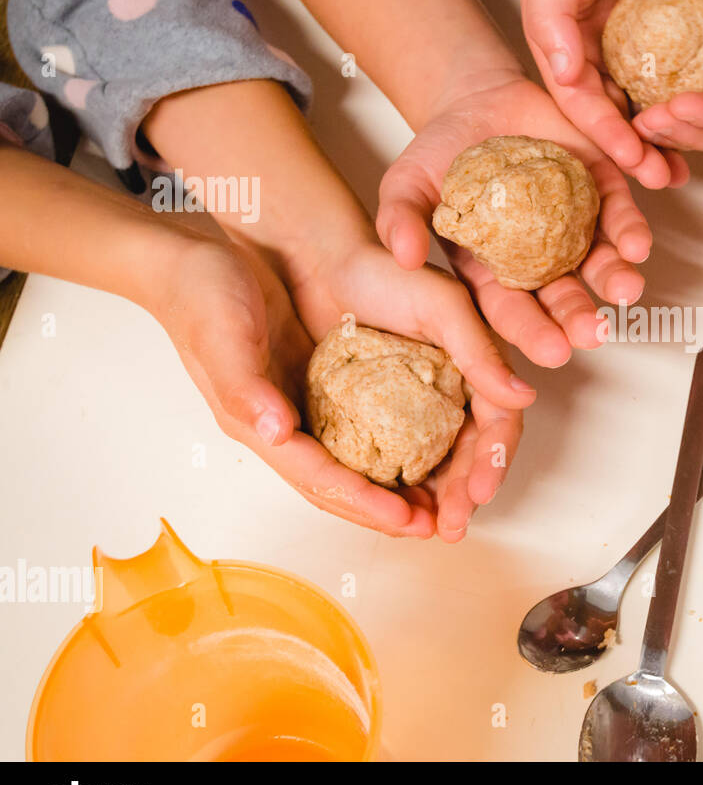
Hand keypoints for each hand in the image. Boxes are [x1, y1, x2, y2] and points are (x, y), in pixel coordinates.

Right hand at [152, 235, 495, 539]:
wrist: (187, 258)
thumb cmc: (200, 293)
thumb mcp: (220, 332)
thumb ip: (242, 385)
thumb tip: (275, 431)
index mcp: (254, 421)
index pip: (317, 476)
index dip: (363, 501)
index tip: (406, 518)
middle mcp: (277, 424)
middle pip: (334, 485)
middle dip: (381, 511)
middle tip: (434, 526)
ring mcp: (293, 407)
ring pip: (345, 464)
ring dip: (385, 490)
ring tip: (431, 505)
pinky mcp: (309, 384)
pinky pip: (350, 430)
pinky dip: (381, 451)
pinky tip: (414, 451)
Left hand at [280, 229, 535, 539]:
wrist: (320, 260)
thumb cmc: (384, 272)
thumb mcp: (443, 306)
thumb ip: (481, 351)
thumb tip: (523, 396)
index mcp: (472, 369)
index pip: (495, 425)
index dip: (492, 461)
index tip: (480, 491)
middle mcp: (446, 393)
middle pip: (466, 456)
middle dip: (464, 494)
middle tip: (454, 524)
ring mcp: (410, 407)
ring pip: (431, 465)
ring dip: (434, 499)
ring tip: (429, 527)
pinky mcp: (370, 415)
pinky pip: (389, 458)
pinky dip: (393, 485)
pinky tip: (392, 506)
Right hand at [376, 74, 653, 367]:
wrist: (477, 97)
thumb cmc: (438, 151)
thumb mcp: (407, 184)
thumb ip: (402, 220)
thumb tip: (404, 258)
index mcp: (492, 270)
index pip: (512, 311)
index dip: (532, 332)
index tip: (553, 353)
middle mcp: (539, 257)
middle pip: (563, 296)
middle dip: (579, 317)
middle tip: (593, 334)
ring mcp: (572, 225)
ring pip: (601, 262)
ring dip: (615, 278)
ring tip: (626, 290)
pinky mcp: (599, 188)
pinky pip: (620, 214)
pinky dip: (631, 230)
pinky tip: (638, 244)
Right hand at [519, 0, 688, 186]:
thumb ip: (553, 21)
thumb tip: (566, 73)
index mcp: (561, 47)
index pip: (582, 105)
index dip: (606, 136)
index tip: (631, 159)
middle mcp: (594, 54)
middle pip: (615, 117)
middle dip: (637, 152)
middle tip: (663, 178)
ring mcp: (631, 46)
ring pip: (647, 104)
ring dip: (665, 138)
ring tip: (685, 168)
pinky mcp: (664, 31)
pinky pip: (678, 75)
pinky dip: (689, 100)